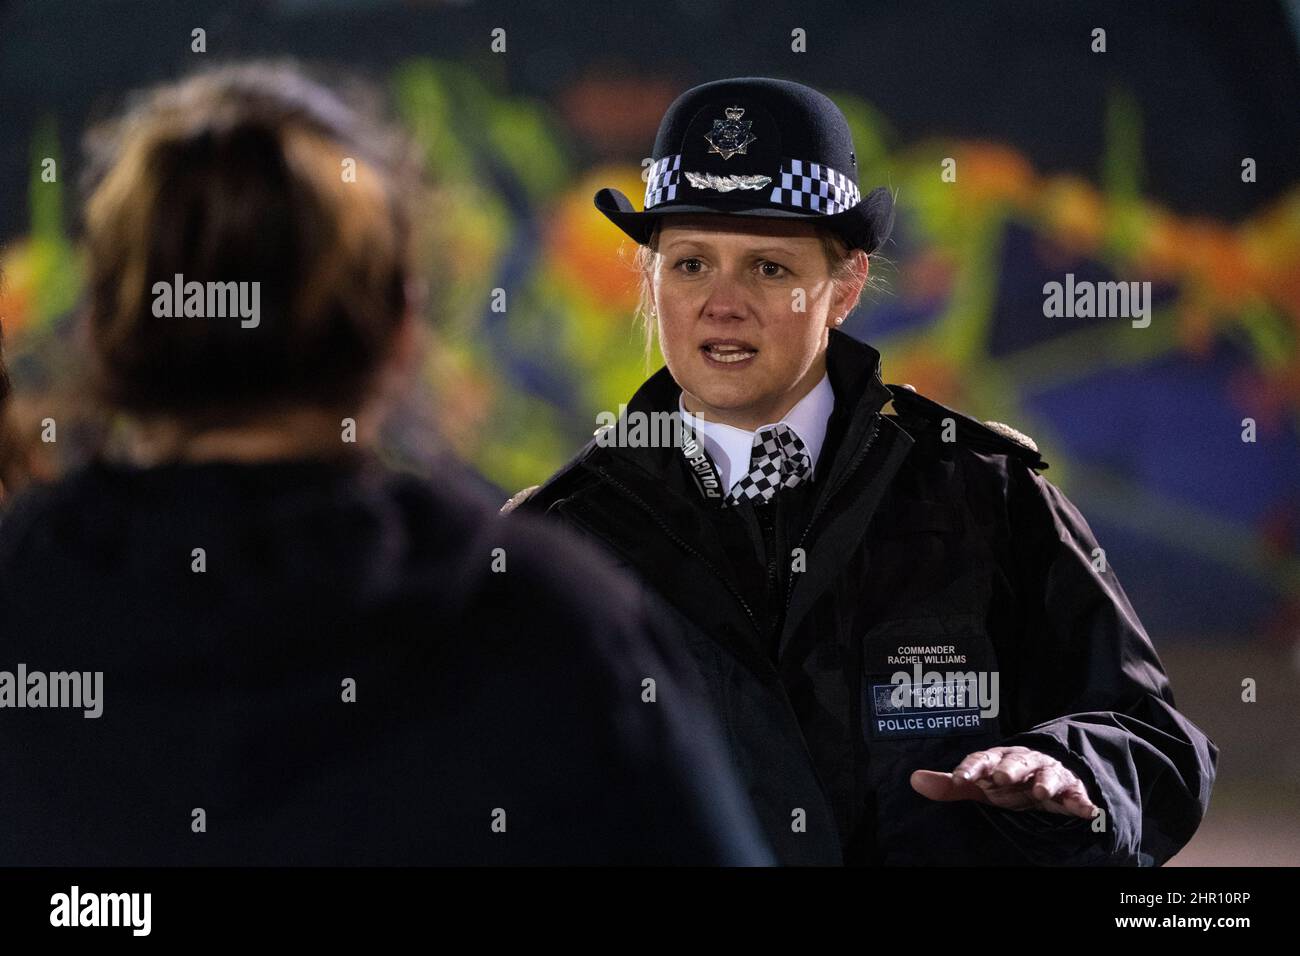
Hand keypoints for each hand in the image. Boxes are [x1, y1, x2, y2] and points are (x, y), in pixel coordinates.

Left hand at [910, 746, 1097, 818]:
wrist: (1046, 778)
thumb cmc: (1007, 782)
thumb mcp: (979, 784)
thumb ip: (950, 785)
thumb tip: (913, 780)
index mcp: (999, 759)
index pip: (982, 760)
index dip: (970, 768)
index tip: (959, 778)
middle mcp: (1024, 762)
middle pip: (1016, 762)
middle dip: (1010, 768)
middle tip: (1001, 777)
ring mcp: (1049, 774)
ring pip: (1048, 775)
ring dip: (1045, 782)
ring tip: (1041, 791)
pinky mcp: (1071, 789)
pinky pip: (1077, 795)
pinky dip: (1081, 801)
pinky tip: (1087, 810)